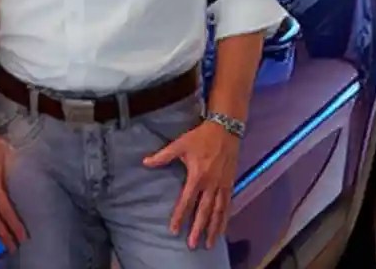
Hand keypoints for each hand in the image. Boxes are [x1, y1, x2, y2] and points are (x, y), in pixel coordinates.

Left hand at [142, 121, 240, 248]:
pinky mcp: (230, 183)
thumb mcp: (179, 144)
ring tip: (210, 244)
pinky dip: (225, 218)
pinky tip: (222, 228)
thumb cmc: (200, 137)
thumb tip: (145, 162)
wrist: (226, 130)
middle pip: (204, 212)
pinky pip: (228, 205)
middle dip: (198, 229)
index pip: (187, 201)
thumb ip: (163, 156)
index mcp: (197, 176)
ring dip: (214, 228)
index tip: (174, 229)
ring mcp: (223, 185)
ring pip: (218, 212)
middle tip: (192, 245)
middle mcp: (211, 184)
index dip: (180, 216)